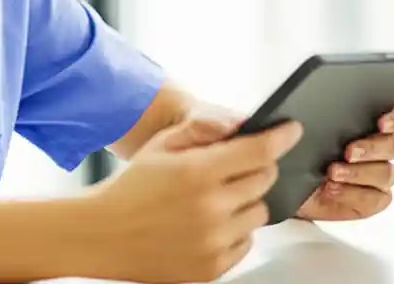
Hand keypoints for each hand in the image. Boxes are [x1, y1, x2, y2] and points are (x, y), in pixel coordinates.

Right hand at [83, 117, 302, 282]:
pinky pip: (246, 242)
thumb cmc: (131, 187)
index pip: (258, 151)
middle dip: (254, 168)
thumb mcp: (161, 146)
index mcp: (197, 172)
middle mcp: (210, 208)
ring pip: (259, 212)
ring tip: (212, 200)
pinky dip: (234, 231)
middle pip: (264, 180)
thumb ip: (203, 131)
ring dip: (244, 201)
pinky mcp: (213, 267)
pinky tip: (207, 224)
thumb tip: (243, 125)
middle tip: (230, 168)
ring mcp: (213, 241)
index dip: (281, 137)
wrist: (102, 234)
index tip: (291, 130)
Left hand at [294, 104, 393, 220]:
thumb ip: (320, 121)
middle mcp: (379, 150)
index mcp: (370, 126)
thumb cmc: (299, 153)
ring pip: (386, 173)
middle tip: (348, 151)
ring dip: (359, 172)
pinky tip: (333, 189)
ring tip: (333, 172)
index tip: (382, 123)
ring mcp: (378, 176)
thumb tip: (309, 116)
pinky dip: (353, 194)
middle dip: (372, 148)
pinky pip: (375, 199)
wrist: (283, 185)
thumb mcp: (305, 132)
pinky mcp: (372, 200)